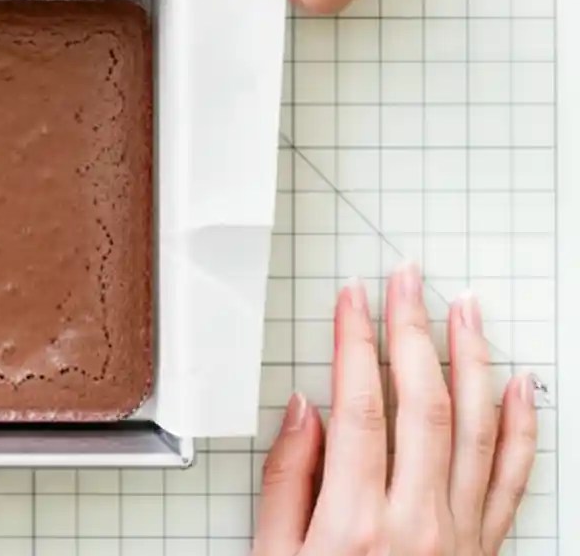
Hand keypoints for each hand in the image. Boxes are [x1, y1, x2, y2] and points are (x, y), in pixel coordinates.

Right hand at [252, 263, 537, 554]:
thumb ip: (288, 480)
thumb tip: (307, 409)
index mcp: (356, 523)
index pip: (360, 407)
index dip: (355, 342)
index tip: (352, 299)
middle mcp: (418, 523)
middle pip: (422, 403)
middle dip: (413, 331)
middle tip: (407, 280)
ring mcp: (461, 534)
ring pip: (476, 427)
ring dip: (472, 359)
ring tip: (465, 309)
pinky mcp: (485, 547)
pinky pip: (513, 476)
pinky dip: (520, 425)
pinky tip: (518, 384)